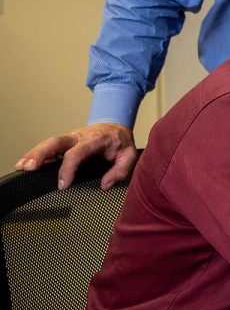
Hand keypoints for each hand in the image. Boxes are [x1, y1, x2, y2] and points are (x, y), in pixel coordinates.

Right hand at [15, 123, 135, 190]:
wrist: (116, 124)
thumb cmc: (120, 141)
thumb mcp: (129, 154)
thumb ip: (120, 170)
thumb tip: (105, 185)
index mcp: (94, 140)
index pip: (76, 154)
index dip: (67, 169)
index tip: (63, 185)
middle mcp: (78, 136)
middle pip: (55, 142)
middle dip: (41, 154)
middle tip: (30, 168)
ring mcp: (69, 138)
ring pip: (48, 143)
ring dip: (33, 154)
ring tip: (21, 167)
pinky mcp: (64, 143)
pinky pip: (48, 147)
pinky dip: (35, 154)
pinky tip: (24, 164)